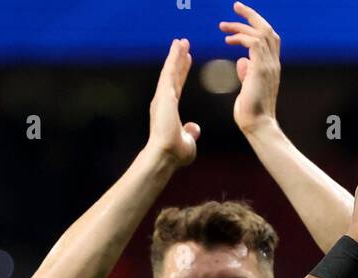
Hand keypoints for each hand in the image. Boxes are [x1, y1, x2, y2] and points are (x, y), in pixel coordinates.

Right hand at [147, 39, 199, 167]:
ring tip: (181, 40)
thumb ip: (190, 133)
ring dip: (175, 54)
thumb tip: (195, 128)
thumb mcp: (188, 142)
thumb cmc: (174, 154)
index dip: (182, 72)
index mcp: (169, 110)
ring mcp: (162, 97)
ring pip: (170, 70)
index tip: (187, 60)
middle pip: (173, 75)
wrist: (165, 155)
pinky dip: (174, 58)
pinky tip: (178, 46)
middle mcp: (163, 101)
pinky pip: (169, 72)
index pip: (177, 86)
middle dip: (178, 59)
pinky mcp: (164, 94)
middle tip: (183, 44)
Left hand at [221, 3, 280, 133]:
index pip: (268, 38)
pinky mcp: (261, 69)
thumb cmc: (250, 113)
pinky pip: (253, 42)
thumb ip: (246, 73)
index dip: (255, 25)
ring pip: (260, 32)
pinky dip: (241, 37)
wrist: (257, 126)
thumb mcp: (247, 88)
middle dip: (251, 15)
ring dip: (241, 25)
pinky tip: (229, 40)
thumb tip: (241, 61)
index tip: (239, 20)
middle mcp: (273, 63)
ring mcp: (269, 65)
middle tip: (235, 6)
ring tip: (224, 25)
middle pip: (267, 29)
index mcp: (271, 67)